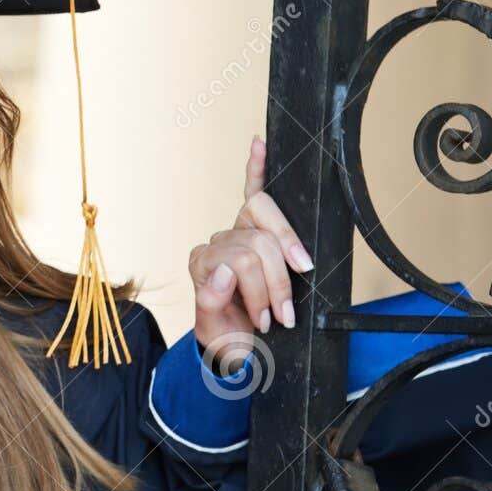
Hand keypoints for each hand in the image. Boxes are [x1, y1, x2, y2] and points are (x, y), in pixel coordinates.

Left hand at [189, 135, 313, 375]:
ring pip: (271, 231)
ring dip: (288, 266)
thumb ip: (210, 302)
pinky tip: (258, 144)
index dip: (264, 287)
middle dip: (277, 282)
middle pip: (258, 243)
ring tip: (287, 304)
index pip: (240, 259)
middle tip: (283, 315)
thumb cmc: (225, 336)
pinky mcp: (255, 228)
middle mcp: (217, 243)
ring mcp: (237, 232)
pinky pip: (254, 190)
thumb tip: (224, 272)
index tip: (277, 314)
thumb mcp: (213, 332)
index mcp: (202, 263)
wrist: (233, 346)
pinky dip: (256, 167)